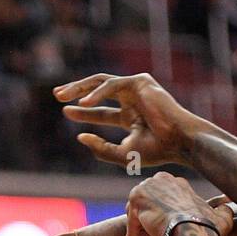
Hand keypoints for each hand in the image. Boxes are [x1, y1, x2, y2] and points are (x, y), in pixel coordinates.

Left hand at [53, 72, 205, 169]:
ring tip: (62, 95)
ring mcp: (136, 89)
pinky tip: (84, 103)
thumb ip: (102, 149)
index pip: (102, 111)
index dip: (83, 111)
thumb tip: (80, 138)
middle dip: (76, 91)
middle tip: (57, 95)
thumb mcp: (123, 153)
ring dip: (80, 88)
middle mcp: (132, 101)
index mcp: (131, 117)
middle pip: (98, 91)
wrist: (179, 142)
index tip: (65, 112)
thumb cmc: (158, 150)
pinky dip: (97, 93)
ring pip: (101, 82)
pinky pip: (112, 85)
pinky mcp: (139, 82)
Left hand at [125, 173, 233, 235]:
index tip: (165, 230)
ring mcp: (148, 188)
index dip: (163, 216)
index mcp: (178, 183)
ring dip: (140, 229)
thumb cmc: (208, 229)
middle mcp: (162, 179)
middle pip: (147, 203)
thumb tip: (228, 206)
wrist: (193, 234)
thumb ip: (223, 210)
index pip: (162, 198)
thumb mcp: (221, 217)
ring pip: (138, 211)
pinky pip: (131, 219)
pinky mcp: (137, 200)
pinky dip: (131, 234)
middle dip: (149, 221)